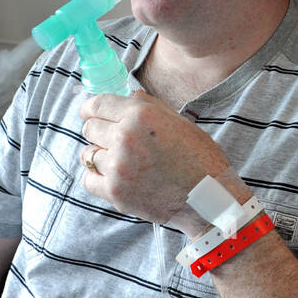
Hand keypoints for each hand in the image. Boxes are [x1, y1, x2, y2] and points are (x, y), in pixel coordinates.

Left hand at [79, 90, 233, 224]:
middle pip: (89, 128)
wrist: (210, 200)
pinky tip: (116, 178)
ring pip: (87, 154)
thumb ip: (150, 107)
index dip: (90, 109)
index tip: (89, 114)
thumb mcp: (180, 123)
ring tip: (117, 161)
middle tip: (112, 140)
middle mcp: (126, 137)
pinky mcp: (115, 192)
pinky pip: (89, 179)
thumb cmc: (200, 159)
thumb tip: (128, 97)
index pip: (97, 105)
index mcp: (141, 115)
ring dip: (99, 156)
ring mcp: (118, 166)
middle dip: (98, 132)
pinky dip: (99, 178)